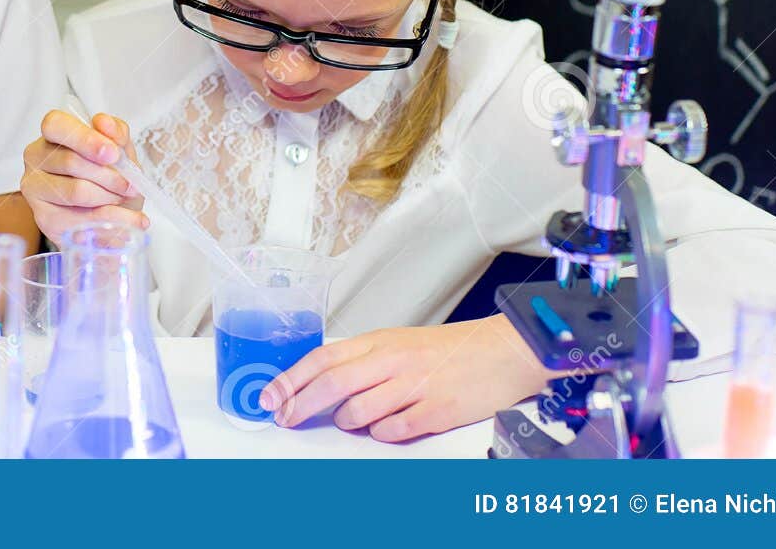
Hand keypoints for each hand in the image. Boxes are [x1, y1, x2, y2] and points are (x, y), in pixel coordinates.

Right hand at [20, 110, 146, 240]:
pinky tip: (132, 220)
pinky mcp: (44, 218)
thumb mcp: (120, 151)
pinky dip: (113, 219)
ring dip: (110, 196)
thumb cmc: (109, 175)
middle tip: (131, 185)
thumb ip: (115, 134)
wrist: (110, 215)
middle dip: (109, 175)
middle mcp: (36, 158)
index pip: (55, 125)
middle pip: (70, 161)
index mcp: (52, 133)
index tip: (113, 153)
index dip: (85, 138)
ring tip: (125, 198)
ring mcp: (35, 190)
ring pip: (76, 191)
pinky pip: (82, 219)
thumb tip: (103, 122)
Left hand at [260, 314, 549, 441]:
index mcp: (380, 341)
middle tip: (284, 418)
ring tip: (352, 421)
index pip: (323, 358)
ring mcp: (415, 385)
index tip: (271, 395)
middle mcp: (393, 360)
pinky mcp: (436, 410)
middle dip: (300, 404)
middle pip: (332, 384)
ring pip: (359, 412)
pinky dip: (383, 434)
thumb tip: (325, 382)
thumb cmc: (452, 349)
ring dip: (347, 423)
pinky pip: (394, 431)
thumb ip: (365, 361)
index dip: (292, 378)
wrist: (504, 351)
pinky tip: (387, 428)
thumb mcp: (400, 343)